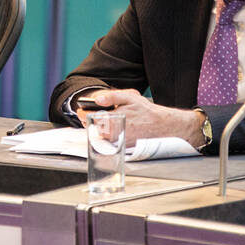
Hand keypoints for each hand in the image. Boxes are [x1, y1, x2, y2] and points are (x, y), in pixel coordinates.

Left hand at [84, 89, 204, 148]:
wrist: (163, 126)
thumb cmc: (147, 112)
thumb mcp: (130, 97)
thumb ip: (112, 97)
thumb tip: (97, 99)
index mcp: (114, 118)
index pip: (91, 117)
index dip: (84, 113)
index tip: (81, 110)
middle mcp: (114, 132)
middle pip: (94, 128)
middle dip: (90, 121)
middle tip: (90, 115)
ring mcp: (118, 141)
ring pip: (101, 136)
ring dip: (99, 128)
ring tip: (103, 122)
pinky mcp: (123, 147)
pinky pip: (110, 141)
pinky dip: (108, 135)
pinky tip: (113, 129)